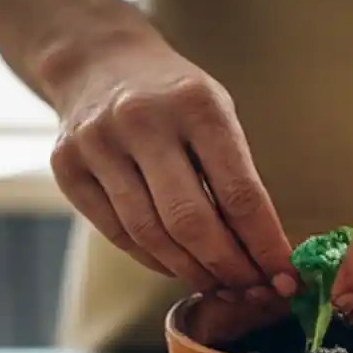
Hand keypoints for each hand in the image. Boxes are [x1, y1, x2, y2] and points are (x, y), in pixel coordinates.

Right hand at [46, 35, 296, 301]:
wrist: (98, 61)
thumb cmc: (175, 98)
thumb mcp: (216, 113)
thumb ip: (237, 177)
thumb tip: (267, 255)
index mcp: (196, 104)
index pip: (239, 192)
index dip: (265, 244)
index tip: (285, 277)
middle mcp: (143, 121)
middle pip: (190, 221)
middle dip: (229, 267)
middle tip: (253, 291)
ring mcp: (98, 143)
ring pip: (150, 235)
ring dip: (192, 271)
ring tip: (220, 284)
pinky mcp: (67, 167)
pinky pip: (118, 233)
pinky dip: (154, 259)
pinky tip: (179, 265)